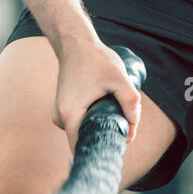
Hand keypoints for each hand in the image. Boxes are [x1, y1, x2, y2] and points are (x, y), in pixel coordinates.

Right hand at [52, 35, 142, 152]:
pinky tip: (104, 109)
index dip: (99, 152)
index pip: (81, 148)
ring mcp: (59, 114)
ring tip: (114, 112)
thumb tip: (133, 128)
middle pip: (83, 141)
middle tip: (123, 128)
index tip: (115, 150)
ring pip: (81, 132)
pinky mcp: (62, 109)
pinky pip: (78, 123)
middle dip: (103, 138)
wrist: (75, 42)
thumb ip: (130, 102)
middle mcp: (60, 118)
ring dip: (98, 128)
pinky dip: (91, 121)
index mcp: (69, 114)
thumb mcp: (118, 78)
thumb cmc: (95, 58)